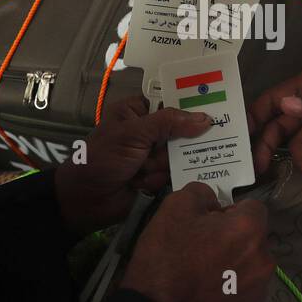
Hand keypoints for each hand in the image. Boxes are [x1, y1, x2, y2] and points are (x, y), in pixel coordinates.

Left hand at [53, 95, 212, 235]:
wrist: (86, 200)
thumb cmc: (103, 158)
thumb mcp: (134, 133)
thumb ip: (169, 123)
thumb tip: (205, 119)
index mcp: (137, 111)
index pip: (170, 102)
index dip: (189, 105)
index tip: (214, 106)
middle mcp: (148, 131)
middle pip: (181, 130)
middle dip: (176, 142)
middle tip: (176, 144)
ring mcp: (153, 154)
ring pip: (179, 154)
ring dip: (161, 164)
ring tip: (140, 169)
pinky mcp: (158, 176)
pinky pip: (175, 173)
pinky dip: (160, 178)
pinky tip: (143, 181)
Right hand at [121, 182, 274, 301]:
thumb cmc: (166, 256)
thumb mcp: (175, 207)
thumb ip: (202, 193)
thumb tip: (214, 202)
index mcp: (250, 229)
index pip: (253, 207)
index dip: (230, 210)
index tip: (208, 222)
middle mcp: (263, 259)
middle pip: (253, 237)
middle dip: (234, 236)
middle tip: (202, 246)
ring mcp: (258, 289)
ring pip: (250, 263)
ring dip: (235, 261)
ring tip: (203, 271)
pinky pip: (243, 287)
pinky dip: (231, 285)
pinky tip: (206, 290)